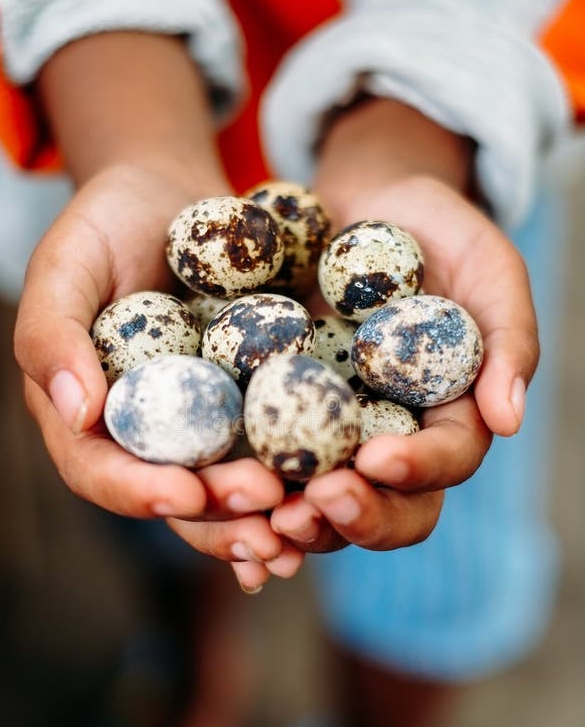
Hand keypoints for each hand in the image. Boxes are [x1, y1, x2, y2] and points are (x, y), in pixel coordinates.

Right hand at [14, 163, 305, 587]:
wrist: (172, 196)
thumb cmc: (107, 223)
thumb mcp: (67, 262)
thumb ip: (52, 333)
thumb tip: (79, 412)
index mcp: (87, 416)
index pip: (99, 472)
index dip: (138, 492)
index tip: (183, 493)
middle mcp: (147, 435)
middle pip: (174, 495)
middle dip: (218, 512)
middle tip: (266, 505)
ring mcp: (203, 425)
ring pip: (230, 487)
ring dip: (267, 513)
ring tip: (307, 519)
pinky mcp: (252, 404)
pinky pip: (277, 445)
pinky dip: (303, 470)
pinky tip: (339, 480)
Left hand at [269, 101, 537, 556]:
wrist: (360, 205)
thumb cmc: (436, 229)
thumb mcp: (488, 264)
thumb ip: (509, 337)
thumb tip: (509, 422)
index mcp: (452, 417)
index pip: (447, 461)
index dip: (416, 469)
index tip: (377, 459)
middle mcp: (395, 440)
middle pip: (389, 508)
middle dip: (354, 517)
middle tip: (311, 506)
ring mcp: (336, 437)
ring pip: (324, 505)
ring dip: (296, 522)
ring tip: (259, 513)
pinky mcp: (283, 420)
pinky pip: (267, 466)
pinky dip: (246, 488)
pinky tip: (217, 491)